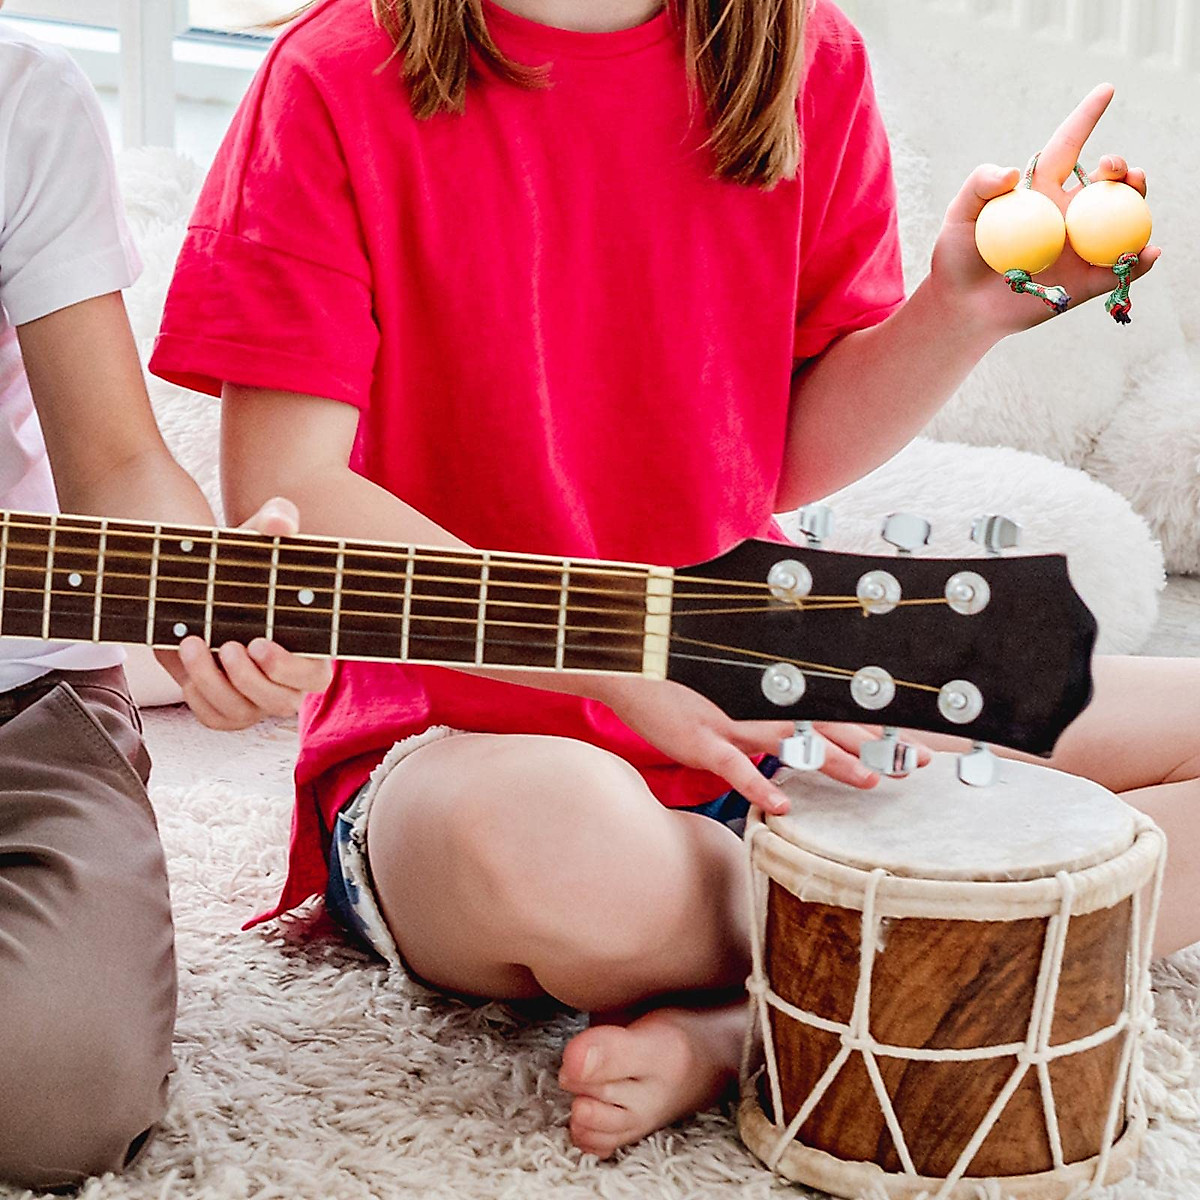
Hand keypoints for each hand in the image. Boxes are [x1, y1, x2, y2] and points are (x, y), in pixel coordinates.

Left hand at [156, 497, 333, 729]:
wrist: (199, 582)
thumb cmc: (240, 561)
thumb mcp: (256, 535)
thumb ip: (275, 520)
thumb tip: (282, 521)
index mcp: (309, 647)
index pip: (315, 676)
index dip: (289, 669)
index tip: (260, 644)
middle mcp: (286, 680)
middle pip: (281, 704)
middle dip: (251, 681)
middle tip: (227, 647)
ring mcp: (254, 697)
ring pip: (243, 713)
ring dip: (214, 684)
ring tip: (192, 644)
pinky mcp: (224, 705)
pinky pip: (214, 717)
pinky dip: (197, 694)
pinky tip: (186, 659)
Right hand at [593, 678, 931, 814]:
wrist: (628, 661)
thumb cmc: (679, 666)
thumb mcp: (728, 668)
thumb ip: (767, 677)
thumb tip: (802, 683)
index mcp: (770, 687)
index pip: (833, 705)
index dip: (876, 724)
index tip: (914, 740)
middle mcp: (758, 702)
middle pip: (826, 723)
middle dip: (873, 744)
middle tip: (915, 762)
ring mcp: (730, 721)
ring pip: (791, 741)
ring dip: (831, 760)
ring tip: (870, 780)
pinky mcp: (699, 739)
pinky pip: (733, 765)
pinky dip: (758, 784)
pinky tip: (784, 804)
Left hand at [932, 83, 1159, 337]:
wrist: (962, 307)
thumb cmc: (958, 258)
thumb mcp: (959, 214)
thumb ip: (979, 184)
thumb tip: (1013, 173)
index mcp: (1041, 191)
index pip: (1069, 146)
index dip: (1087, 118)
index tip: (1106, 90)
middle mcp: (1068, 214)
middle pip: (1108, 182)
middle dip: (1121, 167)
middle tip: (1112, 170)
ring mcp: (1081, 246)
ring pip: (1124, 218)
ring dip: (1138, 202)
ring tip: (1134, 194)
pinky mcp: (1086, 281)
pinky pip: (1121, 269)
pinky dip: (1141, 261)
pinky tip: (1147, 254)